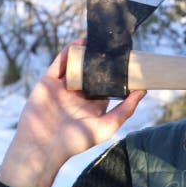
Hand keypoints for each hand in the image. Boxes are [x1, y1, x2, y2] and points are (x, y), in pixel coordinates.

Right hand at [0, 39, 145, 186]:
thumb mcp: (106, 126)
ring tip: (98, 39)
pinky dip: (68, 52)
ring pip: (76, 65)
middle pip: (91, 72)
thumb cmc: (76, 141)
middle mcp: (79, 95)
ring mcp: (63, 88)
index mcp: (93, 105)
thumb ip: (125, 110)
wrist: (43, 147)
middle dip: (101, 59)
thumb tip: (142, 91)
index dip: (116, 73)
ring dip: (85, 52)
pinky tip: (79, 42)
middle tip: (114, 44)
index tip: (128, 60)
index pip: (107, 85)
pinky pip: (59, 64)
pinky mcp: (48, 83)